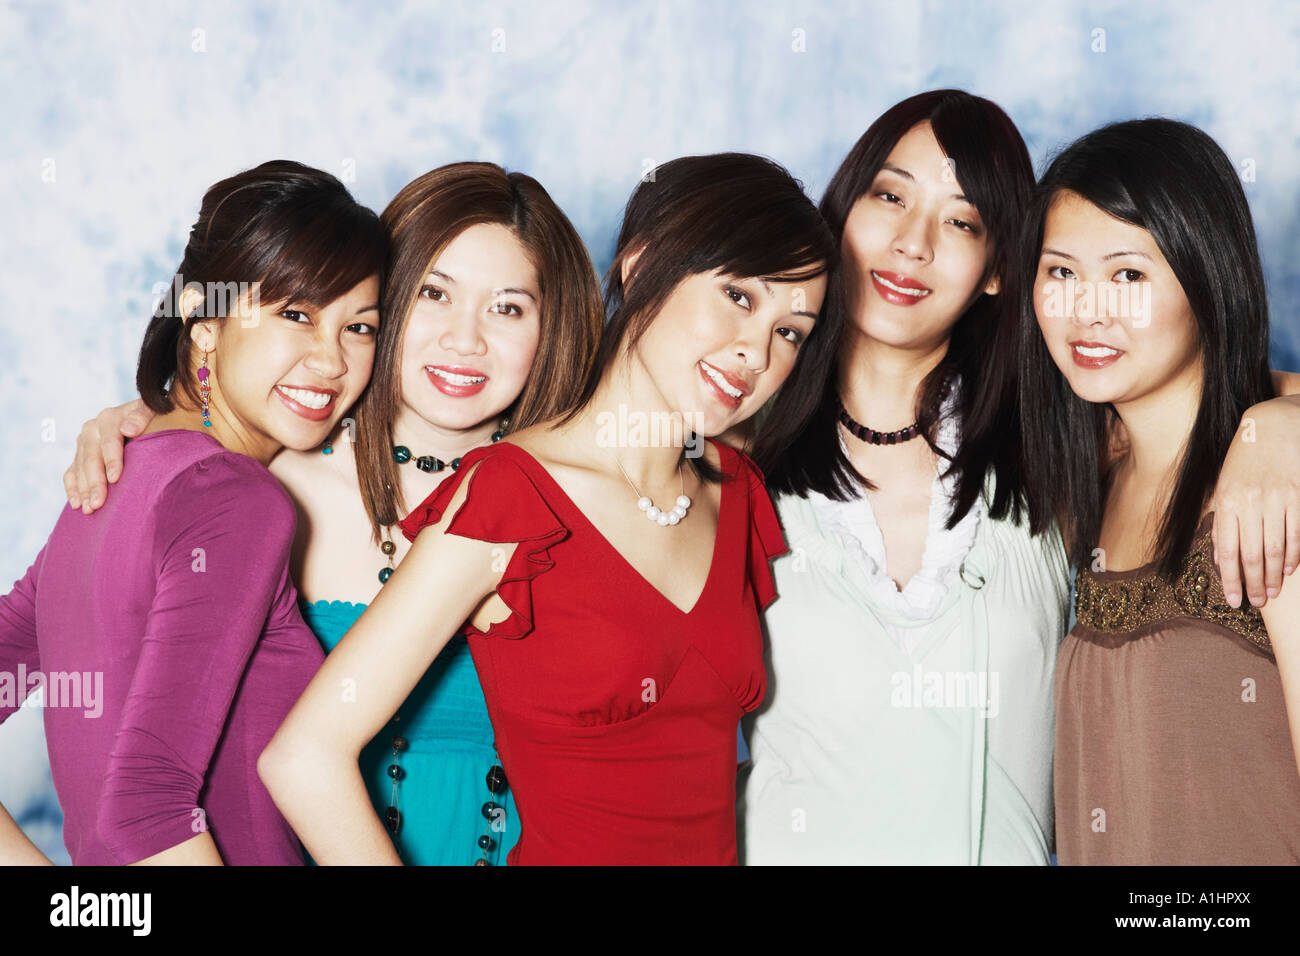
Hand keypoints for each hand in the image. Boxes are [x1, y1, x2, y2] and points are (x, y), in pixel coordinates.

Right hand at [63, 399, 155, 513]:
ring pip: (80, 468)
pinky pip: (71, 473)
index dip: (112, 460)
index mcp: (109, 418)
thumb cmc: (153, 417)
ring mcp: (83, 443)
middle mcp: (92, 429)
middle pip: (92, 458)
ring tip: (90, 509)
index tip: (115, 479)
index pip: (109, 441)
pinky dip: (72, 489)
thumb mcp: (153, 410)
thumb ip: (143, 415)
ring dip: (84, 490)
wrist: (143, 417)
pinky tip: (77, 504)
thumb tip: (128, 429)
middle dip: (95, 483)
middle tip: (99, 504)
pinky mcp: (79, 455)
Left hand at [1211, 396, 1299, 607]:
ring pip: (1275, 549)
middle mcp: (1250, 503)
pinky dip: (1293, 555)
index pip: (1227, 552)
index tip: (1234, 601)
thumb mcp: (1224, 488)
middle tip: (1258, 603)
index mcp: (1227, 503)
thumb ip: (1223, 522)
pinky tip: (1289, 570)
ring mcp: (1277, 500)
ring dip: (1274, 576)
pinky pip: (1297, 533)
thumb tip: (1221, 559)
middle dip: (1254, 583)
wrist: (1273, 426)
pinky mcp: (1298, 495)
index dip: (1230, 580)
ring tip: (1272, 593)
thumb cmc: (1243, 461)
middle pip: (1252, 555)